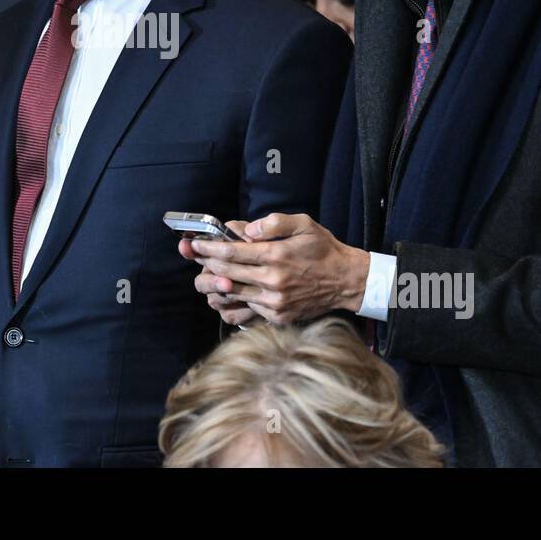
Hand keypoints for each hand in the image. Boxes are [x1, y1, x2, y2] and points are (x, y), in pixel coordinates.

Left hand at [187, 213, 369, 322]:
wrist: (346, 281)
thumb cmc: (323, 249)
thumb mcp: (303, 224)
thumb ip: (274, 223)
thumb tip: (247, 230)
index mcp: (276, 256)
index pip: (232, 252)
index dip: (209, 248)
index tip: (196, 244)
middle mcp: (272, 281)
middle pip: (226, 273)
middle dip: (206, 263)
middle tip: (194, 256)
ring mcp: (274, 302)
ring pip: (233, 293)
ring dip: (215, 283)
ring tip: (206, 274)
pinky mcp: (277, 316)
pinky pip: (247, 308)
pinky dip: (234, 300)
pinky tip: (227, 291)